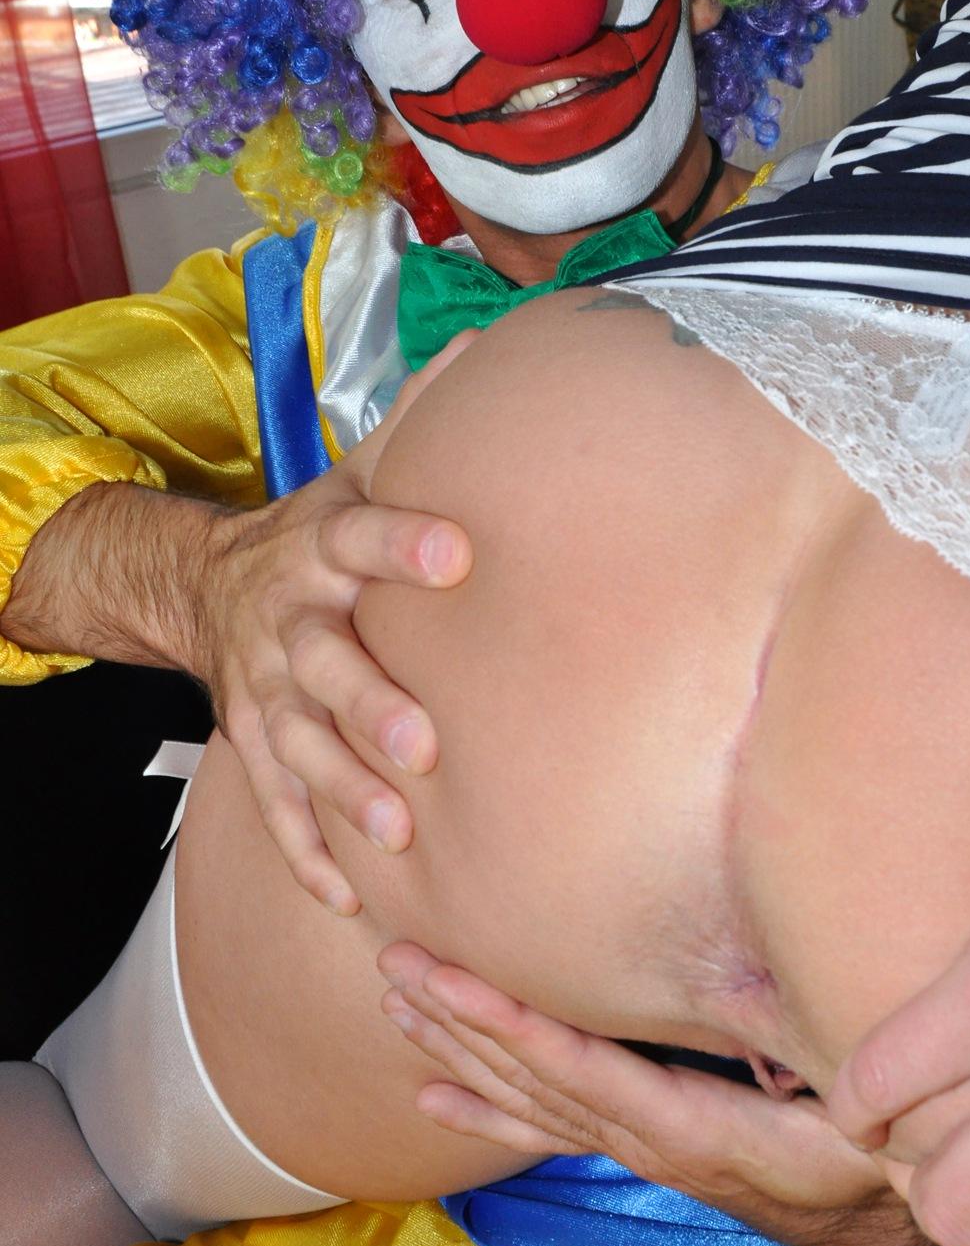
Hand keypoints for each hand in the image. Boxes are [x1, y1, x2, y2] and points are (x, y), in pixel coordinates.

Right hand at [193, 342, 476, 911]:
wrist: (200, 583)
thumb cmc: (317, 535)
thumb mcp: (356, 473)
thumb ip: (422, 427)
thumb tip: (492, 347)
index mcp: (320, 545)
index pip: (362, 537)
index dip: (404, 543)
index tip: (458, 554)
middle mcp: (288, 620)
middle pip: (325, 663)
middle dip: (370, 705)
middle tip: (425, 745)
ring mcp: (264, 688)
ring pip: (298, 745)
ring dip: (342, 790)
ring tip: (396, 831)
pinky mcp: (252, 742)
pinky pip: (273, 804)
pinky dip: (304, 852)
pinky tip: (346, 898)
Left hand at [378, 943, 926, 1245]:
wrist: (878, 1212)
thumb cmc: (871, 1142)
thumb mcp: (855, 1099)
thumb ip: (817, 1063)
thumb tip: (794, 1016)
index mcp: (687, 1124)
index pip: (577, 1066)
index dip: (508, 1023)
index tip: (446, 981)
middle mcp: (645, 1139)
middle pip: (530, 1079)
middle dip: (456, 1023)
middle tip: (389, 966)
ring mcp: (637, 1147)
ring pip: (529, 1099)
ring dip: (459, 1053)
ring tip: (395, 1011)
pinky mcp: (641, 1146)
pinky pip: (548, 1127)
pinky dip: (487, 1106)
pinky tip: (434, 1096)